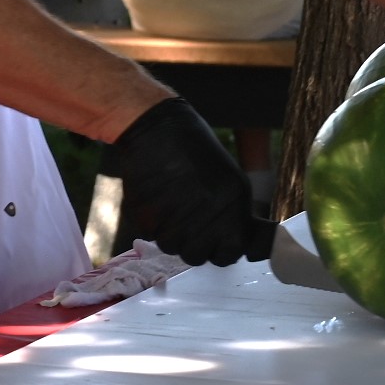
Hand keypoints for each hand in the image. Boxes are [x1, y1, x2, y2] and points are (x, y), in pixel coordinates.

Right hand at [104, 97, 255, 266]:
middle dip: (192, 243)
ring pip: (171, 247)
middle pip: (197, 256)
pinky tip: (156, 197)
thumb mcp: (230, 180)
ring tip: (170, 203)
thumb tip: (237, 246)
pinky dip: (151, 221)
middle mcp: (207, 216)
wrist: (157, 128)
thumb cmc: (195, 152)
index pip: (230, 254)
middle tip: (187, 219)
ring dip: (169, 232)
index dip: (220, 249)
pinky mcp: (147, 215)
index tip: (214, 238)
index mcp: (233, 206)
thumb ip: (234, 216)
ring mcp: (175, 218)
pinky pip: (150, 233)